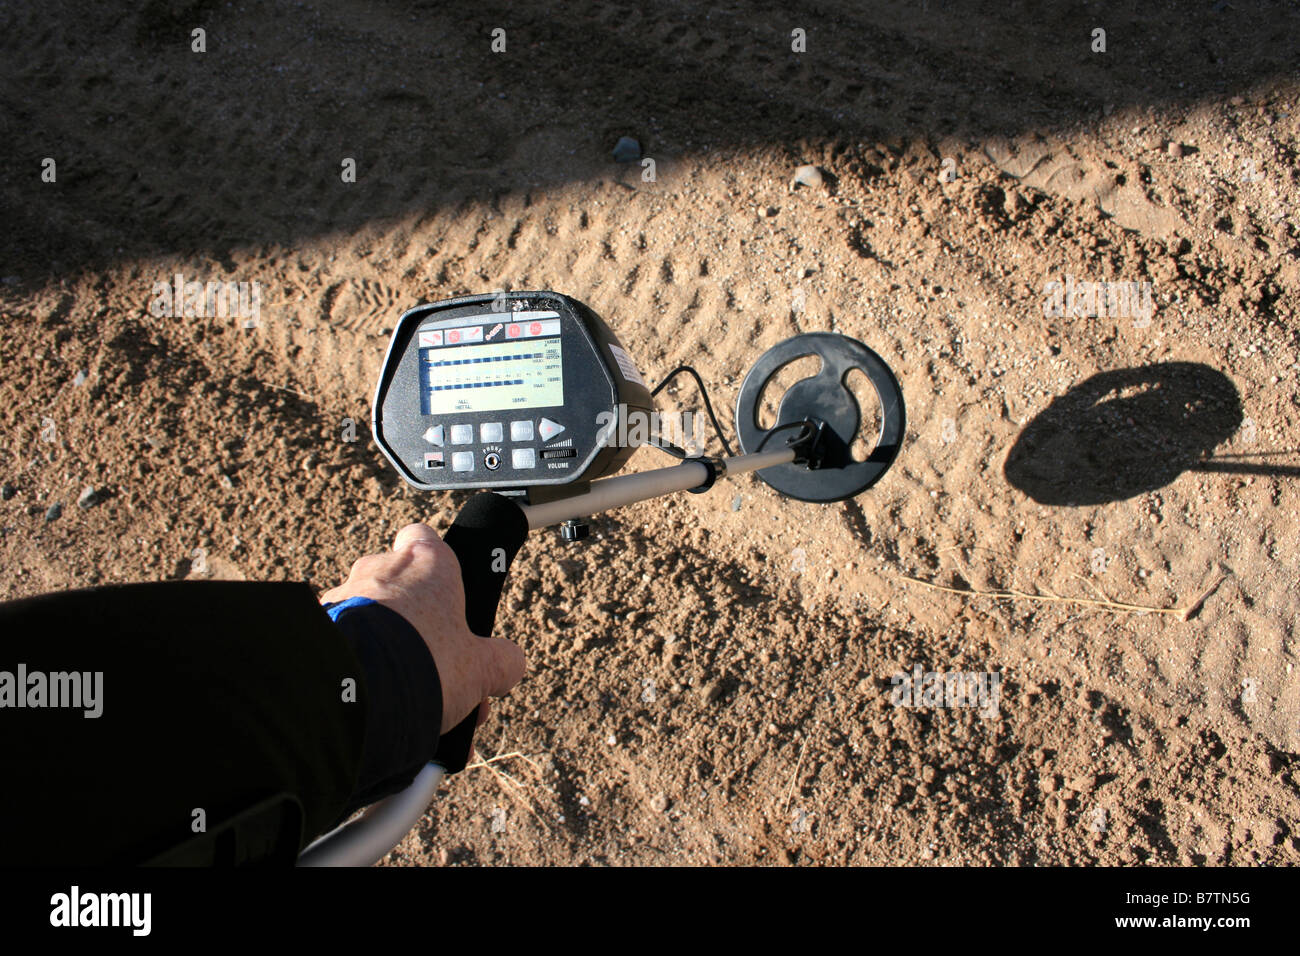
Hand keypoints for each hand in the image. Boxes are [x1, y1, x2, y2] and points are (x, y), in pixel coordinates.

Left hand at [320, 523, 524, 733]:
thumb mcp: (482, 668)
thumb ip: (501, 661)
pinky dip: (353, 663)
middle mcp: (380, 569)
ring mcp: (342, 595)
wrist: (357, 693)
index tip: (443, 592)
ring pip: (365, 615)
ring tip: (399, 693)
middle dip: (412, 623)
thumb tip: (509, 664)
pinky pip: (339, 639)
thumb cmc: (424, 664)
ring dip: (380, 646)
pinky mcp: (315, 625)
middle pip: (397, 585)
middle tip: (429, 666)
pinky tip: (368, 697)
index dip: (434, 562)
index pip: (425, 538)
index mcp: (428, 564)